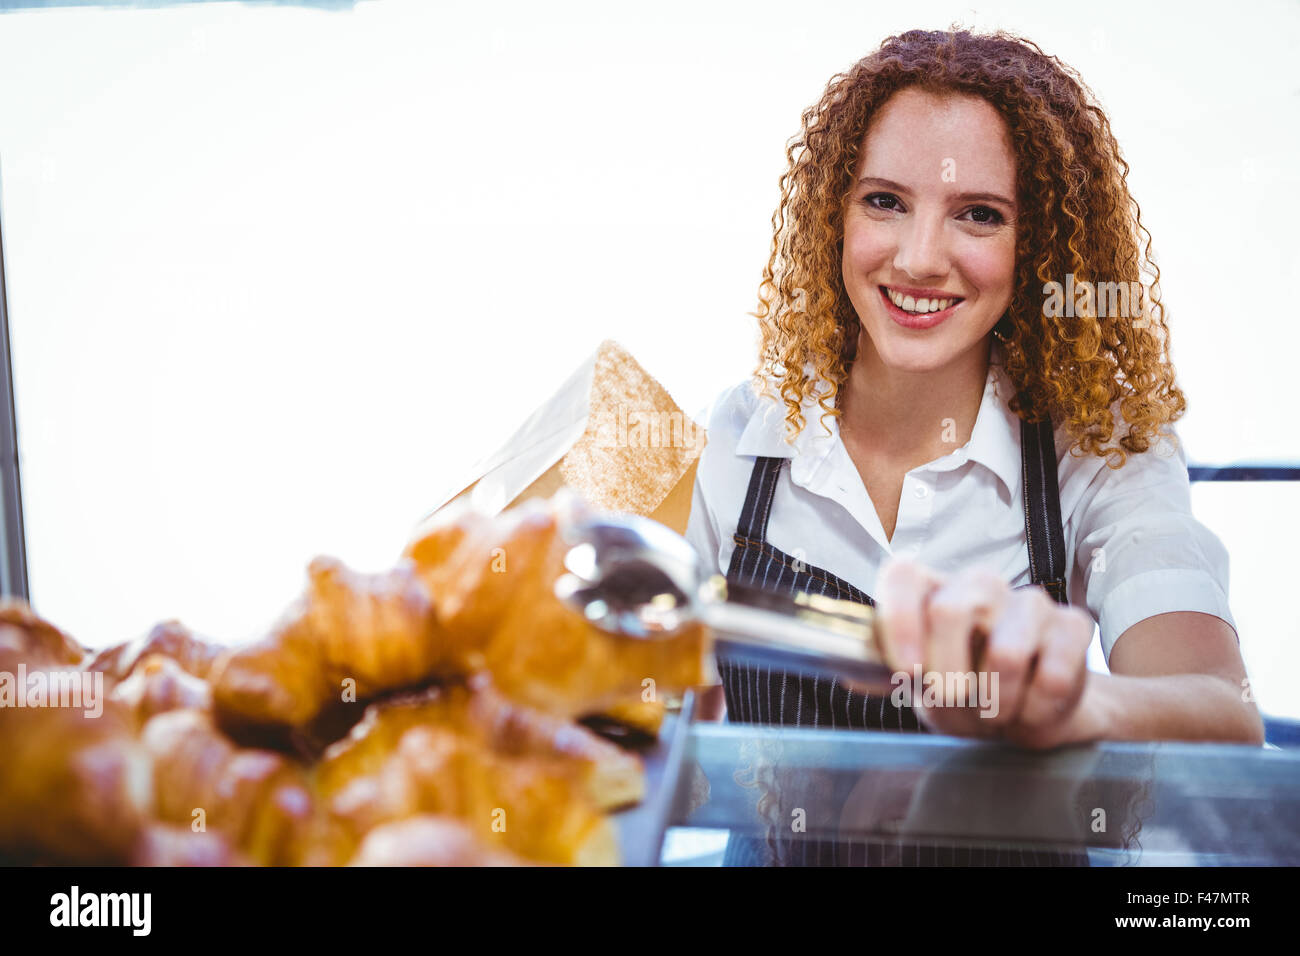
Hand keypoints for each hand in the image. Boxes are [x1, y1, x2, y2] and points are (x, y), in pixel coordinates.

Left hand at [872, 557, 1100, 748]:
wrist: (1032, 711)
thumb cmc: (968, 690)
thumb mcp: (921, 684)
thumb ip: (886, 673)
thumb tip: (849, 673)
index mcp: (934, 590)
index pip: (903, 575)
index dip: (898, 619)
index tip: (904, 670)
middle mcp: (979, 585)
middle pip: (950, 609)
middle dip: (946, 674)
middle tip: (954, 701)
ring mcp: (1028, 601)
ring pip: (1006, 650)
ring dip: (996, 701)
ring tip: (995, 712)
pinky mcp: (1072, 625)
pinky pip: (1052, 675)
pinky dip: (1034, 710)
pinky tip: (1029, 710)